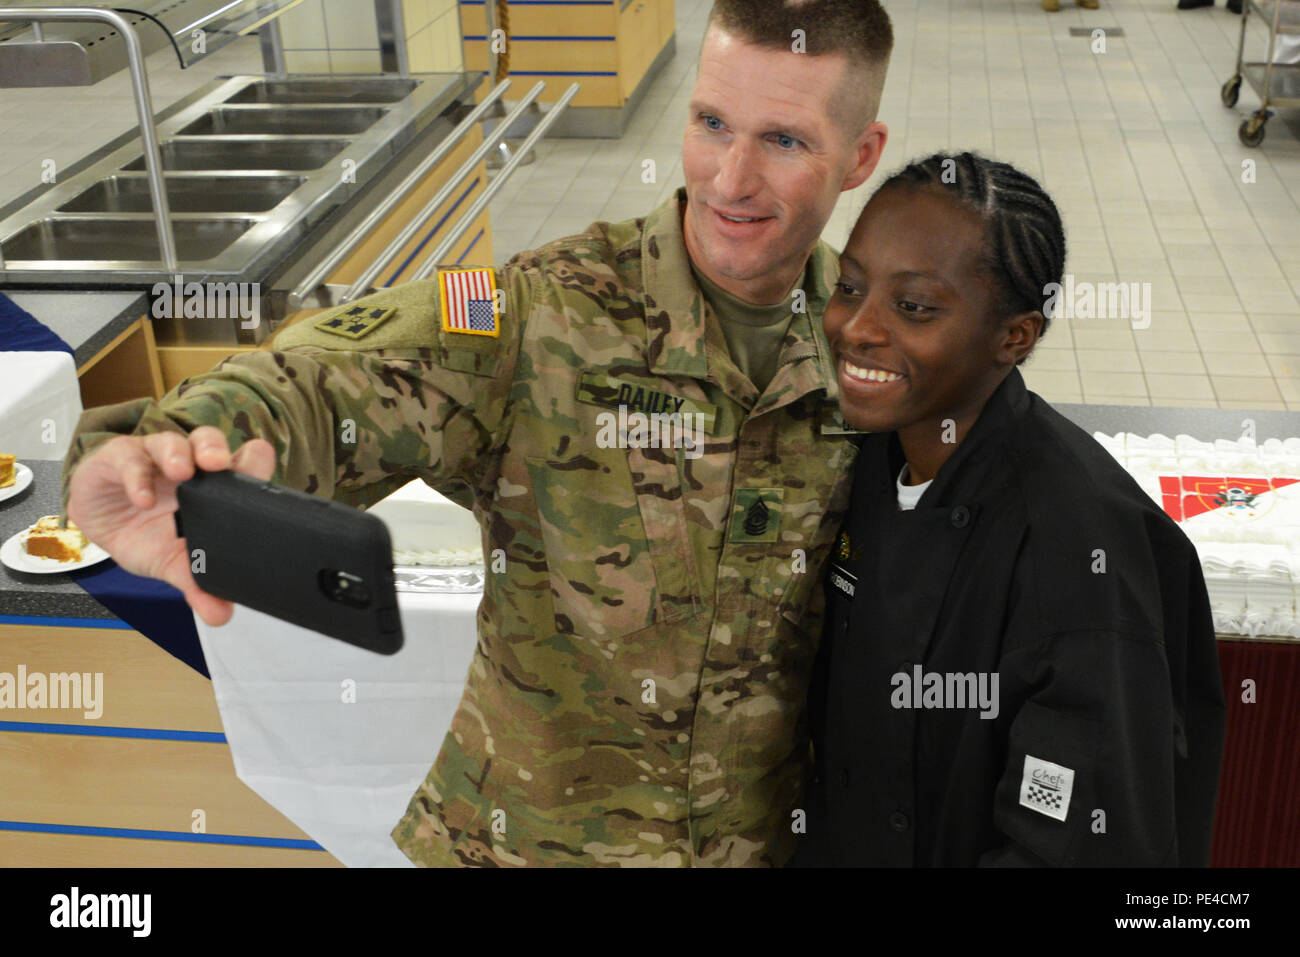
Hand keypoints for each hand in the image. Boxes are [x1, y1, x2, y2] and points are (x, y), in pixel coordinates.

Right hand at [66, 426, 276, 625]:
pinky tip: (141, 498)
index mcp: (213, 483)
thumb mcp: (173, 562)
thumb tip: (220, 614)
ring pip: (171, 441)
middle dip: (217, 449)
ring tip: (181, 473)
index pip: (244, 461)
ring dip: (177, 454)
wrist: (101, 525)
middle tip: (219, 464)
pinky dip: (135, 477)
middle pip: (209, 441)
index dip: (254, 464)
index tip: (256, 483)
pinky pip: (128, 458)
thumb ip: (198, 584)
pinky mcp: (118, 457)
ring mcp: (154, 456)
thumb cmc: (146, 533)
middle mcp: (189, 463)